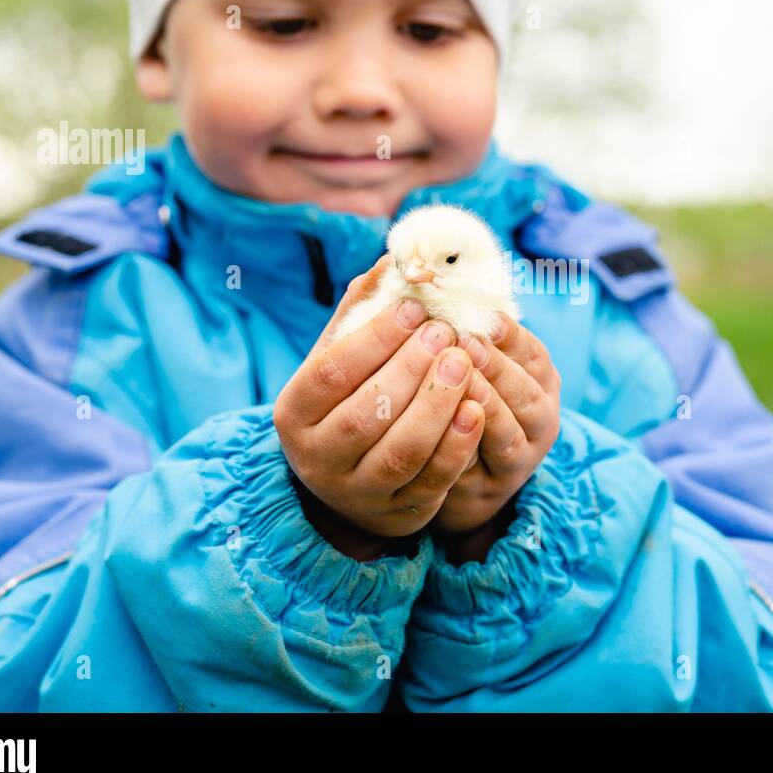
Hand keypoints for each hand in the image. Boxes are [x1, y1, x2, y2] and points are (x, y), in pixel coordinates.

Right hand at [274, 255, 485, 546]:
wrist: (349, 483)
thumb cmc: (349, 401)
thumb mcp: (341, 358)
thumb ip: (361, 312)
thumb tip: (395, 259)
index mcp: (295, 412)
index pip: (333, 370)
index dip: (376, 337)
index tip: (413, 307)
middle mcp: (317, 458)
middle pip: (367, 413)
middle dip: (411, 368)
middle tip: (445, 333)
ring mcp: (359, 493)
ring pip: (402, 450)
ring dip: (438, 405)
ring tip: (463, 362)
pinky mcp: (400, 514)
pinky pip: (433, 481)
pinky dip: (457, 445)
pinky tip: (477, 408)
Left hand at [431, 312, 561, 548]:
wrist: (435, 475)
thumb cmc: (444, 401)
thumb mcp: (456, 362)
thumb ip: (441, 323)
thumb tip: (401, 267)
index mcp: (535, 375)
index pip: (530, 349)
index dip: (508, 332)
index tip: (481, 316)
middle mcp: (540, 412)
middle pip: (527, 386)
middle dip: (498, 363)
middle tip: (466, 342)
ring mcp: (525, 451)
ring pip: (516, 423)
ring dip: (490, 398)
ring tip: (460, 378)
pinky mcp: (500, 483)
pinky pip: (495, 457)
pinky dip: (476, 438)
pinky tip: (453, 419)